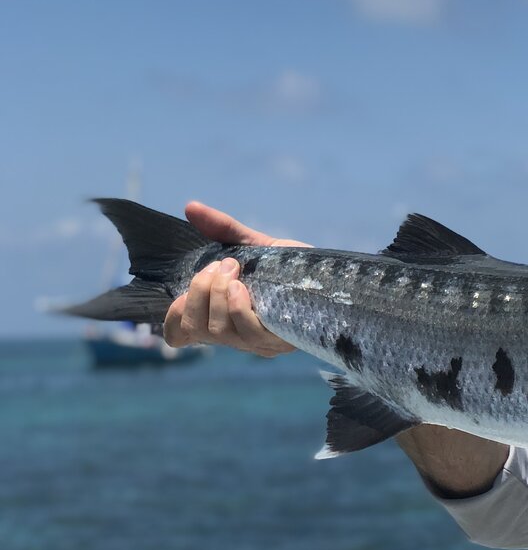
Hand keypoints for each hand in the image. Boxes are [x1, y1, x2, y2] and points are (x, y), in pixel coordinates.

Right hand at [162, 201, 304, 355]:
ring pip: (217, 329)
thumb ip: (223, 229)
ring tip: (235, 269)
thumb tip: (191, 207)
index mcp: (222, 318)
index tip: (181, 291)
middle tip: (222, 265)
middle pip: (195, 327)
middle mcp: (237, 337)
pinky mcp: (280, 341)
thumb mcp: (253, 245)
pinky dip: (236, 306)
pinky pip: (247, 332)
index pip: (180, 335)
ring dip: (217, 293)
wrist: (334, 276)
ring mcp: (259, 342)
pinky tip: (244, 286)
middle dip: (199, 289)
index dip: (172, 316)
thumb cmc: (291, 266)